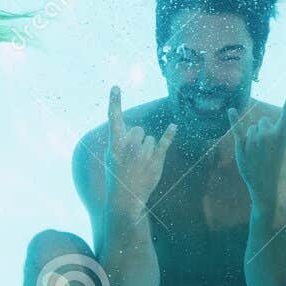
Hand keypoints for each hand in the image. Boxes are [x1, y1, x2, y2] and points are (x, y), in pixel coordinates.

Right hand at [104, 85, 175, 212]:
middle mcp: (129, 146)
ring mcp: (143, 154)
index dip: (114, 102)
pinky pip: (164, 142)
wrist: (125, 198)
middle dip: (137, 139)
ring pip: (149, 138)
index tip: (116, 87)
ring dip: (147, 148)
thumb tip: (133, 128)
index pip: (114, 119)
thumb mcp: (112, 157)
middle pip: (138, 129)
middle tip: (133, 156)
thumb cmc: (117, 175)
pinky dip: (169, 134)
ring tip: (140, 163)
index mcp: (115, 145)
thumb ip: (120, 141)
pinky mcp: (156, 161)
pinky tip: (174, 127)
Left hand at [230, 81, 285, 210]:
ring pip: (254, 128)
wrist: (268, 189)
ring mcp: (252, 140)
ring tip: (261, 154)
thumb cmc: (283, 170)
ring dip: (257, 137)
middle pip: (265, 121)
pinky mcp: (241, 147)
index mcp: (283, 135)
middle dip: (268, 131)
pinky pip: (237, 129)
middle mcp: (267, 135)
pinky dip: (234, 119)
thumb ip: (283, 136)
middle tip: (270, 149)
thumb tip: (272, 131)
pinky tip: (231, 110)